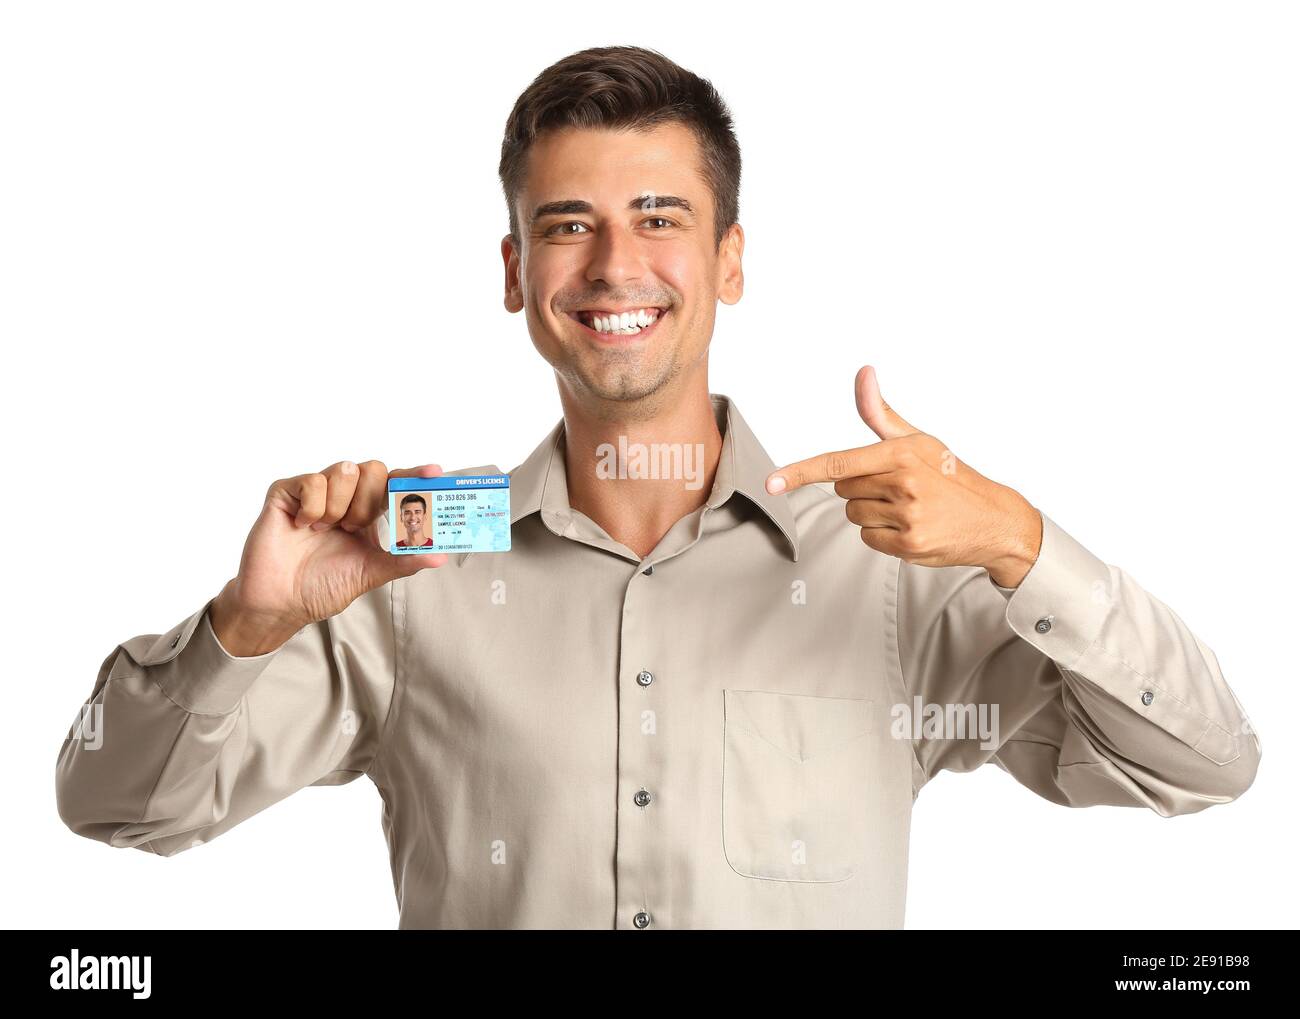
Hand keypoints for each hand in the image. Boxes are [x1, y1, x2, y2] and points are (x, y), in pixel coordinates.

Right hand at [210, 460, 447, 655]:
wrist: (281, 602)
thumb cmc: (321, 586)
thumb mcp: (371, 573)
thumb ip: (404, 561)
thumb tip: (440, 557)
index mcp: (367, 512)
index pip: (394, 484)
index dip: (414, 475)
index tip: (435, 472)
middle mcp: (344, 497)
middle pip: (374, 469)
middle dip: (369, 501)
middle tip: (353, 528)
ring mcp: (316, 492)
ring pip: (345, 470)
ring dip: (340, 506)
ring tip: (325, 530)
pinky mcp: (287, 492)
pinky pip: (313, 481)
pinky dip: (313, 507)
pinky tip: (303, 526)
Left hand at [765, 366, 1041, 587]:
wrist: (993, 519)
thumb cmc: (950, 474)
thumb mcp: (919, 439)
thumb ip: (880, 414)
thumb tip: (863, 373)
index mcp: (902, 453)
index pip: (838, 464)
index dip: (800, 473)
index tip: (771, 484)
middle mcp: (904, 484)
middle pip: (843, 490)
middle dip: (861, 487)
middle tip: (898, 488)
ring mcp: (907, 517)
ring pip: (854, 514)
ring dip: (872, 512)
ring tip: (908, 507)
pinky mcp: (909, 545)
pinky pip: (868, 538)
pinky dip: (882, 535)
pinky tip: (910, 527)